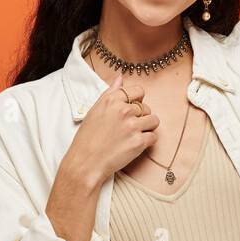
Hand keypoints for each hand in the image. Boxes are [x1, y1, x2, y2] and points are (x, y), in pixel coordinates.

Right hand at [61, 71, 159, 189]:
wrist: (85, 163)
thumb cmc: (88, 138)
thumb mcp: (95, 110)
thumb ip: (110, 92)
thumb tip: (120, 78)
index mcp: (112, 100)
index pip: (138, 91)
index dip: (137, 101)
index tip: (131, 110)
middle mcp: (123, 110)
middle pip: (147, 107)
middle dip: (141, 117)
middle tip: (127, 128)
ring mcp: (132, 126)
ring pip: (154, 121)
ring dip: (147, 128)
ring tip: (133, 135)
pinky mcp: (139, 142)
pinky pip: (154, 137)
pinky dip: (147, 141)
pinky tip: (135, 144)